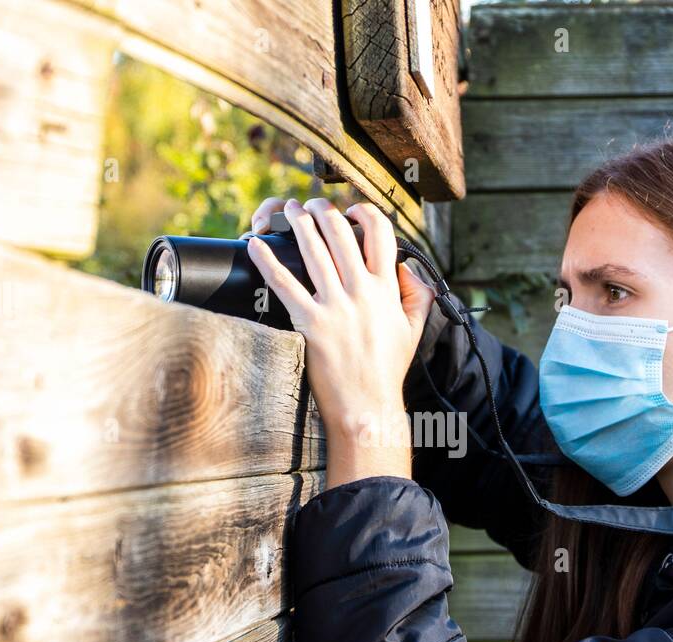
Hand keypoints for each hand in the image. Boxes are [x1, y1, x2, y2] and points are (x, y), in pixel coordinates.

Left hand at [245, 196, 435, 487]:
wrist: (367, 405)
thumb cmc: (388, 370)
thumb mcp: (413, 329)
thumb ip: (416, 295)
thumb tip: (408, 270)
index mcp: (387, 290)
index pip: (380, 234)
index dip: (365, 213)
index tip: (353, 209)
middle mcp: (362, 292)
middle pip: (341, 233)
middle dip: (323, 210)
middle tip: (311, 204)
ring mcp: (335, 306)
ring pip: (314, 250)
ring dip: (299, 223)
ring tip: (290, 209)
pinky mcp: (311, 323)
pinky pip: (284, 284)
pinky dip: (267, 260)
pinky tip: (255, 245)